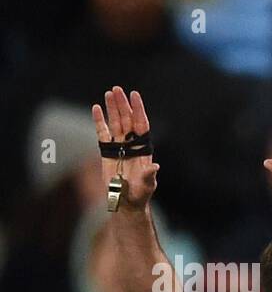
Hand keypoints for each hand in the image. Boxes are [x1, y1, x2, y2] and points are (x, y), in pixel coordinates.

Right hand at [92, 86, 158, 211]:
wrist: (126, 201)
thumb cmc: (140, 194)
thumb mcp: (147, 185)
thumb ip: (149, 175)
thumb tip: (155, 166)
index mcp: (143, 149)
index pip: (142, 125)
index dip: (138, 110)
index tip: (135, 95)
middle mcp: (132, 144)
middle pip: (127, 120)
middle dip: (123, 105)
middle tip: (118, 89)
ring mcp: (119, 146)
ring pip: (115, 123)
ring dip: (112, 108)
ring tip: (109, 93)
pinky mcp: (106, 151)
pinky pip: (102, 132)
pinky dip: (99, 120)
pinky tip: (96, 108)